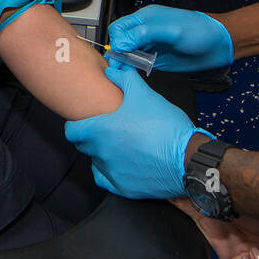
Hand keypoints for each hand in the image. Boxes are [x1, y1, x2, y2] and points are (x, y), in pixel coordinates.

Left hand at [64, 65, 212, 198]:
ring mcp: (111, 172)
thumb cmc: (165, 127)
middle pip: (84, 145)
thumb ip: (124, 79)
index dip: (77, 124)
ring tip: (122, 145)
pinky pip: (106, 179)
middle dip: (92, 137)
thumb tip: (112, 70)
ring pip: (96, 161)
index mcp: (101, 130)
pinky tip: (123, 163)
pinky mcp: (122, 188)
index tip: (87, 120)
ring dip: (103, 153)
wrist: (186, 157)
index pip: (71, 131)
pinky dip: (110, 171)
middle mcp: (101, 153)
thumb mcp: (144, 94)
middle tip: (109, 129)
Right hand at [108, 5, 232, 72]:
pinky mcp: (156, 59)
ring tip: (125, 70)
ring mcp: (151, 46)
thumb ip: (144, 34)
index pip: (119, 27)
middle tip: (120, 64)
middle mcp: (145, 31)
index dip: (116, 40)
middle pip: (120, 41)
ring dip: (123, 61)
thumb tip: (120, 43)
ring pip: (127, 53)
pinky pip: (138, 63)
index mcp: (145, 18)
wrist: (218, 45)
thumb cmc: (199, 31)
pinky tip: (134, 72)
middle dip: (116, 52)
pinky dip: (132, 68)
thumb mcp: (171, 30)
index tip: (120, 53)